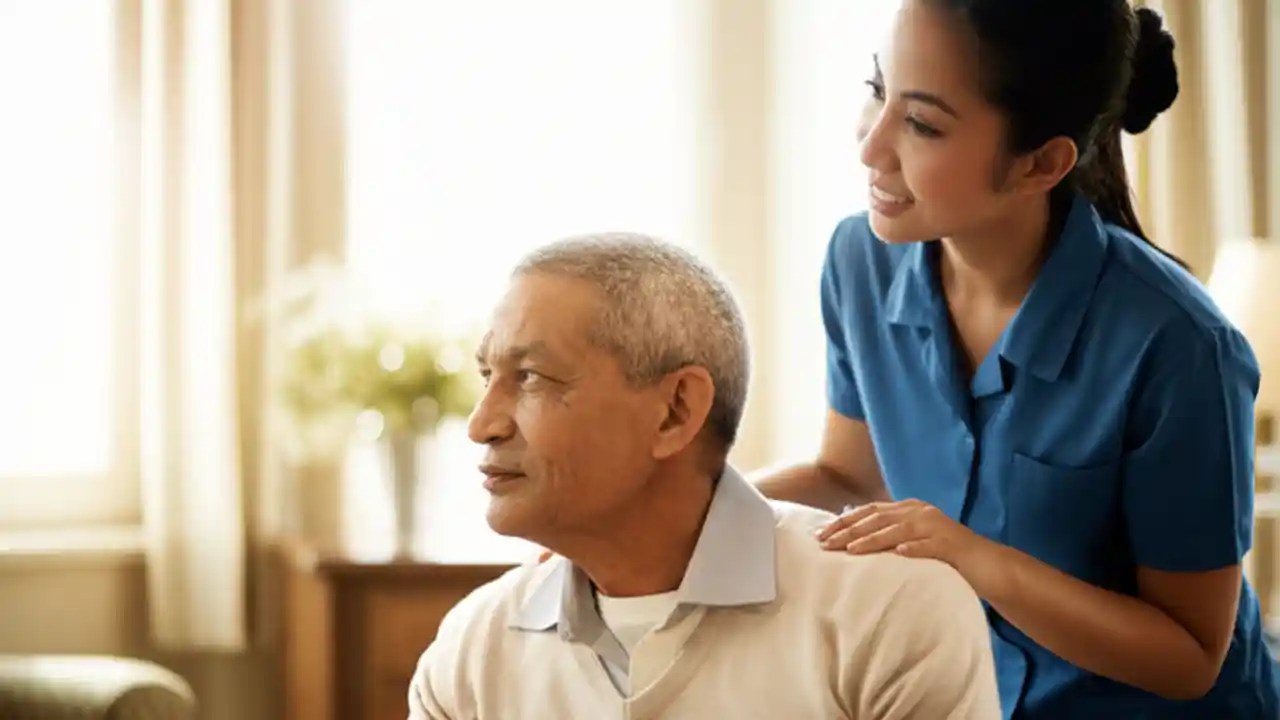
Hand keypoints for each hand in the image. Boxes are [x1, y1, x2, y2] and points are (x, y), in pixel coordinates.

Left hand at [815, 499, 994, 578]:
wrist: (987, 566)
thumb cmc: (945, 557)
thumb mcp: (913, 541)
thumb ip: (889, 535)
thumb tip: (852, 537)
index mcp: (910, 508)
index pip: (870, 511)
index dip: (844, 520)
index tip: (821, 533)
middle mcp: (921, 512)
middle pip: (879, 517)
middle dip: (849, 529)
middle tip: (825, 542)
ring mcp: (938, 527)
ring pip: (899, 530)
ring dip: (873, 539)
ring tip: (850, 549)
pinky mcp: (952, 545)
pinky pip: (929, 546)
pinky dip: (913, 548)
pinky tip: (898, 554)